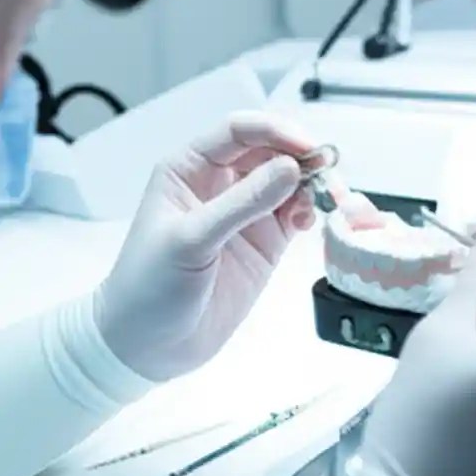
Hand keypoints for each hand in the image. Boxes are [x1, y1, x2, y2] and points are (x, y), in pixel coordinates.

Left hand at [94, 111, 318, 381]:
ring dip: (313, 184)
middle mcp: (219, 184)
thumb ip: (243, 203)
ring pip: (290, 180)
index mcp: (188, 169)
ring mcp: (245, 213)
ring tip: (328, 198)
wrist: (148, 345)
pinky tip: (309, 223)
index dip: (275, 131)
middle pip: (272, 150)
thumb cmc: (147, 287)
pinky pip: (297, 212)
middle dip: (302, 156)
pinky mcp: (265, 241)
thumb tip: (290, 169)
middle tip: (328, 171)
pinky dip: (311, 211)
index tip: (305, 148)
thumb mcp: (191, 239)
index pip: (238, 131)